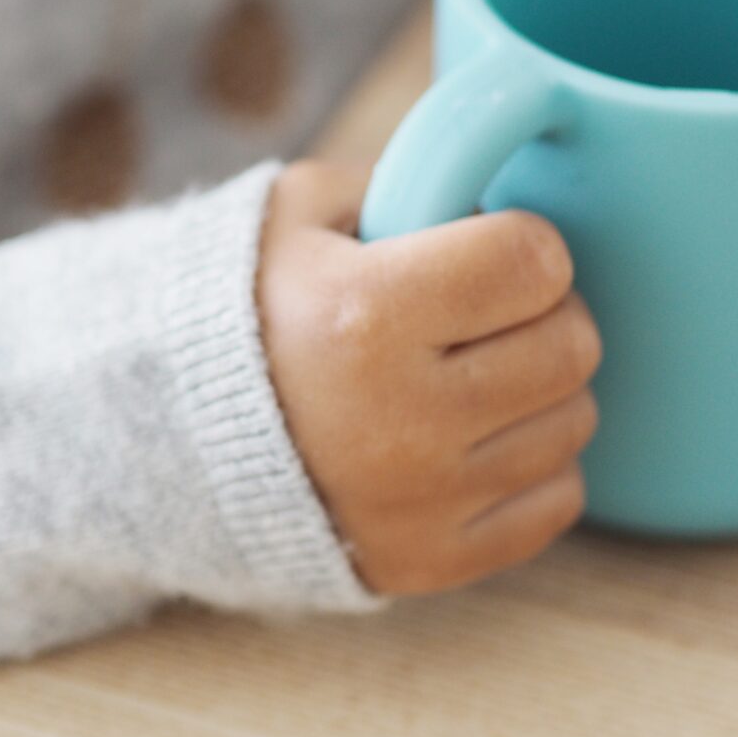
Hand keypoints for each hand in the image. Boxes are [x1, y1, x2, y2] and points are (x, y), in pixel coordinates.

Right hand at [256, 160, 600, 595]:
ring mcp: (420, 501)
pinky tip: (482, 434)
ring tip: (481, 369)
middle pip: (572, 344)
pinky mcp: (430, 562)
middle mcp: (402, 416)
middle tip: (496, 309)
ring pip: (574, 422)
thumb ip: (412, 178)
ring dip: (545, 387)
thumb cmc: (248, 303)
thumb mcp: (304, 209)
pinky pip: (556, 502)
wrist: (163, 435)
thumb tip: (507, 174)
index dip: (527, 242)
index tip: (492, 248)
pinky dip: (536, 463)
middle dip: (548, 311)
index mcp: (367, 313)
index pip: (536, 259)